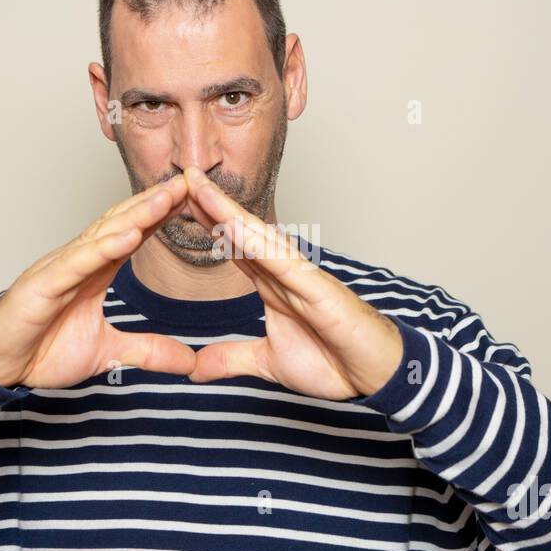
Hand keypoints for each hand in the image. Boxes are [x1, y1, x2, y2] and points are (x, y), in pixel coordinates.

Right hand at [0, 175, 197, 388]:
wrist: (0, 366)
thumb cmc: (41, 348)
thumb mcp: (109, 353)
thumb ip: (148, 351)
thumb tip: (189, 361)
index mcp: (95, 271)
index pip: (133, 235)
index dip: (161, 216)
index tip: (194, 197)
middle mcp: (79, 262)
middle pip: (122, 224)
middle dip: (155, 203)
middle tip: (188, 180)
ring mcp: (60, 269)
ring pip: (102, 236)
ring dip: (135, 215)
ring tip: (166, 197)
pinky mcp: (43, 285)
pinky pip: (76, 263)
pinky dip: (101, 248)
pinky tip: (128, 235)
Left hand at [179, 166, 404, 400]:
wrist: (374, 377)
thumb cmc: (333, 361)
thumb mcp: (267, 363)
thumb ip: (230, 359)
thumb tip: (194, 369)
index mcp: (272, 285)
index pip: (233, 246)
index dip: (207, 224)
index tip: (176, 203)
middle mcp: (284, 272)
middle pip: (240, 231)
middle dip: (211, 204)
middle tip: (182, 174)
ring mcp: (301, 277)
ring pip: (257, 237)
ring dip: (227, 211)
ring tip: (198, 185)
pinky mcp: (317, 289)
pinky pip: (282, 261)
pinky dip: (257, 242)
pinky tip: (233, 224)